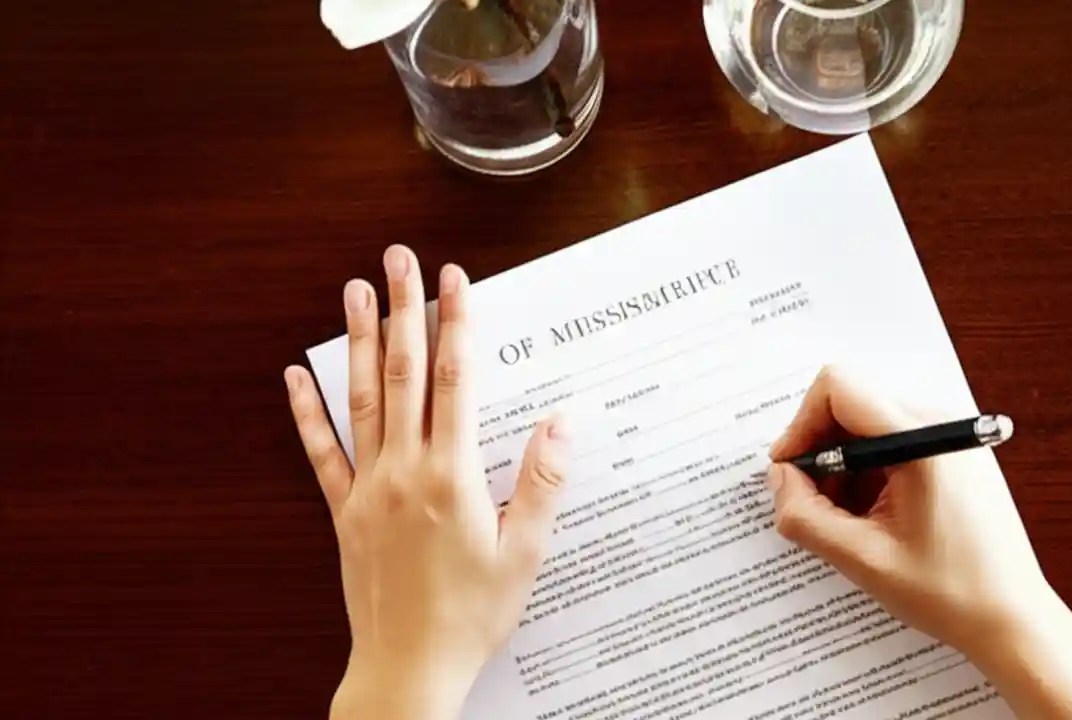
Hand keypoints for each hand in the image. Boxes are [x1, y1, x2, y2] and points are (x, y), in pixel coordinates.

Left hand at [284, 246, 569, 719]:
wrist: (409, 668)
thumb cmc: (472, 615)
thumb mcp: (524, 554)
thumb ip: (541, 484)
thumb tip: (561, 425)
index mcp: (452, 477)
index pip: (455, 381)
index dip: (457, 324)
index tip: (455, 279)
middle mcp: (404, 471)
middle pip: (405, 374)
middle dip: (405, 310)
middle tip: (399, 258)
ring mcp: (368, 490)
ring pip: (363, 400)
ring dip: (361, 342)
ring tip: (355, 291)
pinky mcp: (344, 513)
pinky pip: (321, 453)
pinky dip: (308, 412)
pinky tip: (296, 375)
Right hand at [767, 367, 1071, 718]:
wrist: (1012, 618)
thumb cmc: (950, 592)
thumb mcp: (861, 558)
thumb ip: (805, 515)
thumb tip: (779, 478)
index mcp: (923, 440)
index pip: (838, 387)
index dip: (801, 425)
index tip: (791, 469)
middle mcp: (940, 423)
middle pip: (851, 404)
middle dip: (821, 451)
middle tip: (814, 504)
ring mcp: (951, 435)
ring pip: (868, 423)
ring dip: (843, 464)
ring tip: (847, 518)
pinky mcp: (955, 451)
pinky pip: (893, 440)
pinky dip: (868, 470)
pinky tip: (871, 515)